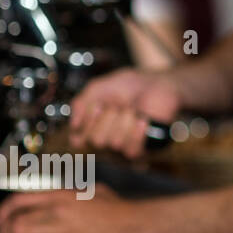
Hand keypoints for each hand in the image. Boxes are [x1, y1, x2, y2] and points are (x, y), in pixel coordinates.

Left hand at [0, 184, 137, 232]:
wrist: (135, 226)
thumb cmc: (121, 210)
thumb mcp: (97, 191)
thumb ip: (76, 194)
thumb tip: (67, 197)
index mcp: (64, 195)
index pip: (20, 200)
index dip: (4, 212)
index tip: (2, 220)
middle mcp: (59, 210)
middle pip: (16, 222)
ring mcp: (63, 229)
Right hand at [68, 68, 182, 158]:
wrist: (157, 83)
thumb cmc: (129, 86)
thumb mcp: (98, 88)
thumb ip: (80, 103)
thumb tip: (74, 125)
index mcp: (92, 127)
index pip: (78, 139)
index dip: (88, 121)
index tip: (99, 105)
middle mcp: (106, 139)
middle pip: (96, 141)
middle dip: (109, 118)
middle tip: (119, 105)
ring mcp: (124, 144)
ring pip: (114, 143)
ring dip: (125, 120)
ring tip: (133, 109)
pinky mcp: (143, 147)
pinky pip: (131, 149)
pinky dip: (136, 131)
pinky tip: (142, 119)